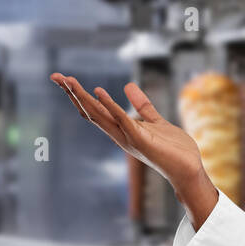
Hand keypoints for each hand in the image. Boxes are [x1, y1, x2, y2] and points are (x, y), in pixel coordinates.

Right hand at [49, 72, 205, 189]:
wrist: (189, 170)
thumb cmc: (174, 150)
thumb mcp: (156, 121)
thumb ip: (143, 106)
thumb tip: (128, 86)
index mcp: (122, 129)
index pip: (95, 110)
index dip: (79, 95)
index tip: (64, 79)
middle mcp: (120, 134)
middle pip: (91, 111)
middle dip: (73, 93)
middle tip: (55, 75)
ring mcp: (128, 137)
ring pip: (100, 115)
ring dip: (84, 97)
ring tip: (68, 80)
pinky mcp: (141, 139)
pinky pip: (123, 119)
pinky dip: (110, 105)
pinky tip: (99, 91)